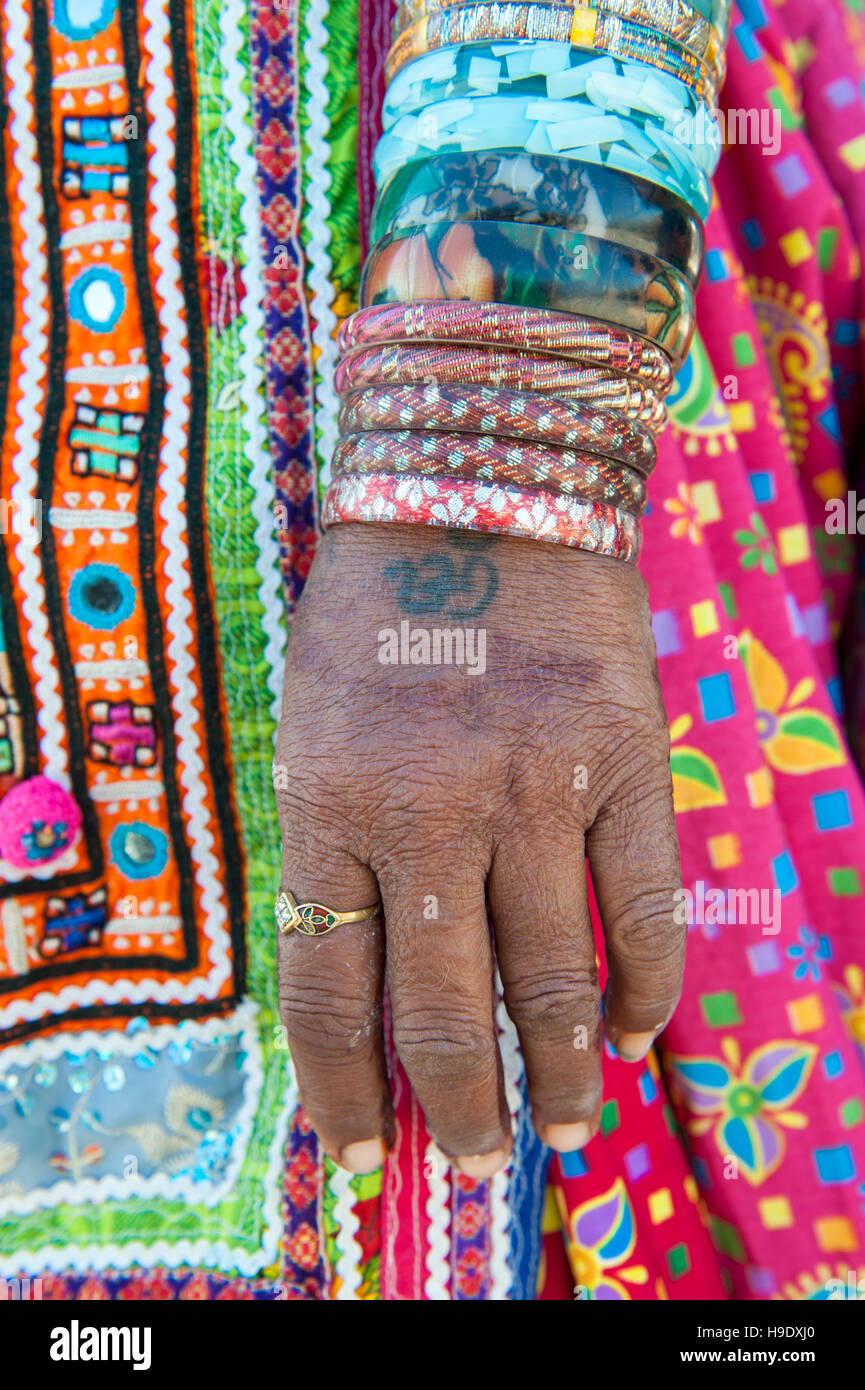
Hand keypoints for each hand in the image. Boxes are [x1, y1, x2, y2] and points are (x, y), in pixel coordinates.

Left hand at [274, 522, 683, 1175]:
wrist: (479, 489)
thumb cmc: (377, 616)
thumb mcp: (315, 730)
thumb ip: (338, 850)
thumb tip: (378, 982)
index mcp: (329, 806)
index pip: (329, 993)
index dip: (343, 1095)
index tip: (364, 1155)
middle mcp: (428, 815)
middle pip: (444, 1012)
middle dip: (461, 1109)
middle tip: (478, 1158)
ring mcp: (534, 790)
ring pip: (551, 978)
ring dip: (563, 1070)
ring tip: (567, 1122)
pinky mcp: (622, 763)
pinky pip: (642, 907)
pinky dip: (645, 985)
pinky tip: (637, 1028)